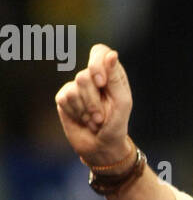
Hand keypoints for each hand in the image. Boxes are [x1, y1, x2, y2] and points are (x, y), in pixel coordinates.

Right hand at [55, 43, 132, 166]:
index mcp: (111, 74)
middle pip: (84, 75)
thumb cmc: (116, 125)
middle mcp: (93, 77)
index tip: (101, 83)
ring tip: (94, 121)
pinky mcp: (64, 98)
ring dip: (86, 110)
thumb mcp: (122, 103)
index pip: (99, 52)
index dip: (97, 65)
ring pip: (74, 88)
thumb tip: (111, 54)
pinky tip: (82, 120)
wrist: (101, 147)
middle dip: (93, 101)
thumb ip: (116, 79)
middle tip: (101, 118)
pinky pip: (64, 98)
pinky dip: (75, 112)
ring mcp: (77, 87)